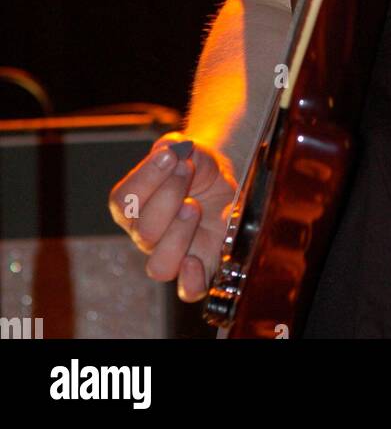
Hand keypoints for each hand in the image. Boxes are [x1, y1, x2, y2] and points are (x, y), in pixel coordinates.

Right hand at [108, 131, 236, 301]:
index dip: (147, 177)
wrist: (221, 180)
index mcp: (133, 207)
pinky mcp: (198, 268)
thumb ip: (174, 145)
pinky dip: (190, 281)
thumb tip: (170, 151)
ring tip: (194, 206)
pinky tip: (195, 260)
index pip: (123, 201)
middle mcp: (146, 235)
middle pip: (144, 231)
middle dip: (169, 195)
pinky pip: (189, 290)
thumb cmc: (196, 167)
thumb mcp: (186, 148)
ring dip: (178, 233)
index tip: (171, 155)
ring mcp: (172, 254)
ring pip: (160, 264)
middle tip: (187, 171)